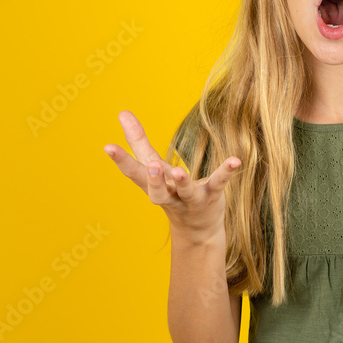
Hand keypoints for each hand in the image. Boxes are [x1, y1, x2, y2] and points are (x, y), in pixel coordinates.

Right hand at [103, 110, 240, 240]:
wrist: (197, 230)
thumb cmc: (171, 191)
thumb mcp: (153, 166)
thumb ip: (138, 142)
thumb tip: (122, 112)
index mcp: (152, 185)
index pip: (135, 173)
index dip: (121, 160)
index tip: (108, 146)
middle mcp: (169, 195)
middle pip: (156, 191)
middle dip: (153, 180)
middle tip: (152, 167)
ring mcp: (191, 198)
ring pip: (186, 192)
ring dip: (183, 182)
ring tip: (178, 171)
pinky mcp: (211, 196)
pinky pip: (218, 184)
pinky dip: (226, 172)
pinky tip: (235, 161)